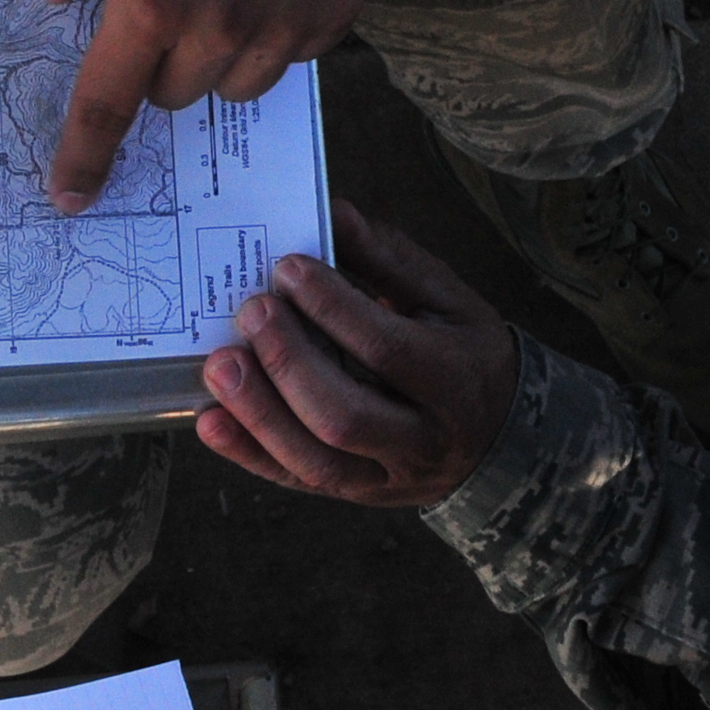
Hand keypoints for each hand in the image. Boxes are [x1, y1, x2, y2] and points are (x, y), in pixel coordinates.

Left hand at [30, 0, 381, 211]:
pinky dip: (273, 31)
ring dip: (216, 54)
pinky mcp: (333, 10)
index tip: (70, 198)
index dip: (83, 157)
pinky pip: (292, 56)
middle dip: (157, 59)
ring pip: (234, 86)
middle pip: (174, 95)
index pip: (106, 105)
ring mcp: (284, 24)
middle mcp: (220, 26)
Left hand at [195, 204, 517, 508]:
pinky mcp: (355, 495)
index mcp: (454, 378)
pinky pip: (296, 482)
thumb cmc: (464, 351)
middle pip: (345, 414)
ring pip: (316, 460)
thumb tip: (332, 214)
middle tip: (251, 311)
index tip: (287, 267)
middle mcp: (424, 439)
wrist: (498, 435)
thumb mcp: (446, 297)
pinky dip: (249, 453)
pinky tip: (210, 421)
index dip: (332, 308)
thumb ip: (388, 258)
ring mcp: (386, 478)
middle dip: (289, 362)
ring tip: (219, 365)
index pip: (385, 348)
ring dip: (259, 413)